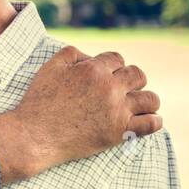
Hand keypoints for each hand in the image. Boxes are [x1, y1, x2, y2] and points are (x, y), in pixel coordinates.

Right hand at [0, 46, 161, 178]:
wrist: (34, 135)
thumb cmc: (38, 101)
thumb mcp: (49, 67)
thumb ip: (72, 54)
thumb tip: (91, 57)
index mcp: (94, 69)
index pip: (117, 59)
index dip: (112, 66)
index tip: (107, 75)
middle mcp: (109, 87)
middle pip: (138, 75)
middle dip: (132, 80)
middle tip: (123, 90)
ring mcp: (117, 111)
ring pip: (150, 99)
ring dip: (147, 100)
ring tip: (138, 106)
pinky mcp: (119, 132)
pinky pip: (151, 124)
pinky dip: (154, 121)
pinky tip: (148, 120)